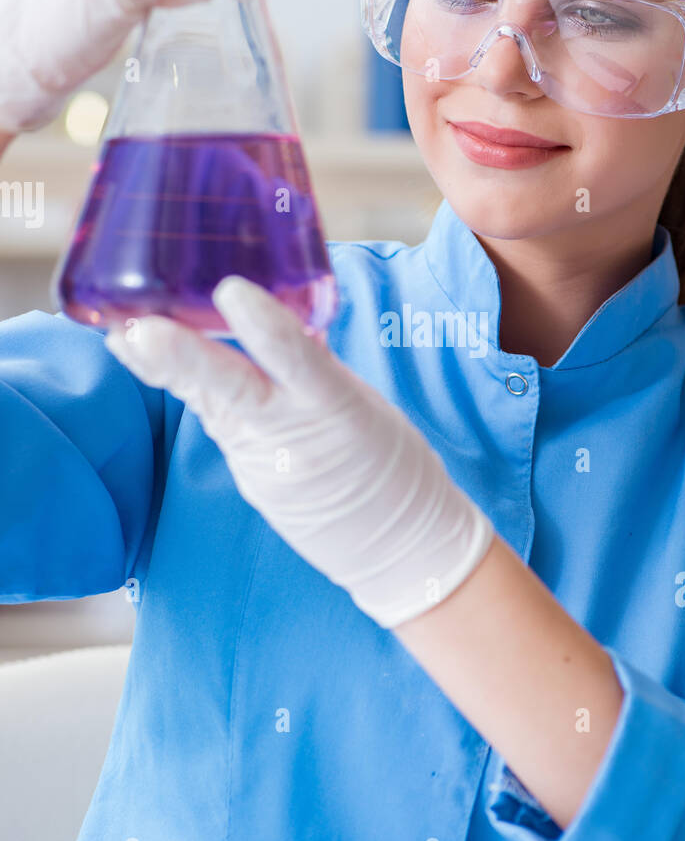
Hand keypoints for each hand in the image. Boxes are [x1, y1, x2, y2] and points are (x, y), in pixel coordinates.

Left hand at [104, 278, 493, 628]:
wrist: (403, 549)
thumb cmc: (393, 465)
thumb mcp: (365, 405)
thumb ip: (315, 364)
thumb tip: (273, 315)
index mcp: (339, 408)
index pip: (299, 358)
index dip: (265, 326)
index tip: (232, 291)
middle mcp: (294, 437)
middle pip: (233, 389)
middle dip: (181, 359)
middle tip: (136, 331)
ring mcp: (265, 465)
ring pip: (212, 406)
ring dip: (165, 371)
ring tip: (124, 338)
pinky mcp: (252, 482)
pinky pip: (220, 424)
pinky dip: (191, 391)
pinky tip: (151, 361)